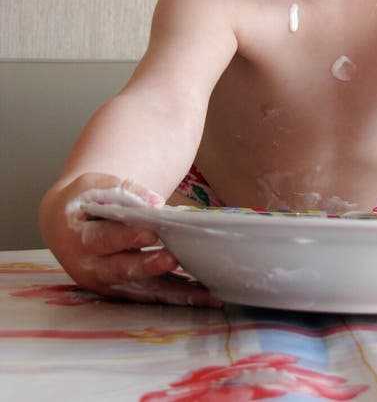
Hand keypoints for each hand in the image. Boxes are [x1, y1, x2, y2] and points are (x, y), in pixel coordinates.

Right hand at [39, 173, 220, 306]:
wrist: (67, 224)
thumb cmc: (85, 200)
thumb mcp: (96, 186)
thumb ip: (124, 192)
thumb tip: (155, 203)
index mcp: (79, 239)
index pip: (104, 239)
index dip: (127, 237)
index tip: (152, 233)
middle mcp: (90, 268)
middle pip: (122, 270)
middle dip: (149, 266)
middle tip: (174, 259)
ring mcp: (107, 283)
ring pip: (142, 291)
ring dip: (172, 292)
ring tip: (203, 292)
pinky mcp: (122, 291)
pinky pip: (151, 296)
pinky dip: (175, 297)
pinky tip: (201, 296)